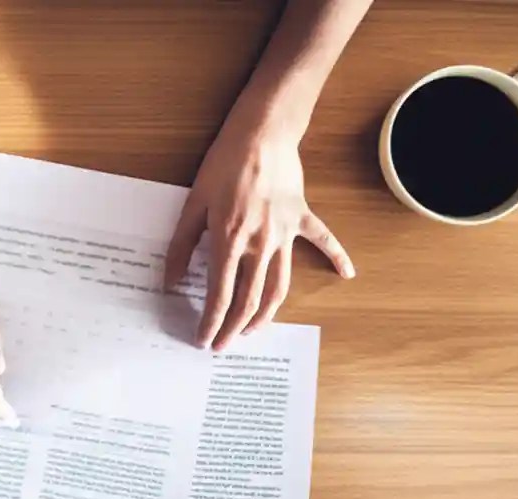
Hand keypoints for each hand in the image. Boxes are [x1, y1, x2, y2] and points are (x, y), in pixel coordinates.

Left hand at [164, 118, 355, 351]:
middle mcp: (260, 244)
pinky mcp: (302, 218)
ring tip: (253, 330)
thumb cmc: (224, 164)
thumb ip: (181, 245)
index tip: (202, 340)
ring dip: (267, 313)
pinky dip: (337, 257)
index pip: (219, 295)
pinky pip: (323, 241)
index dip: (210, 323)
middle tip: (223, 346)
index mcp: (230, 241)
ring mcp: (285, 234)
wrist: (262, 133)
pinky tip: (347, 274)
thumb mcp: (193, 203)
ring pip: (280, 285)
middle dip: (234, 328)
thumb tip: (170, 280)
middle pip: (250, 299)